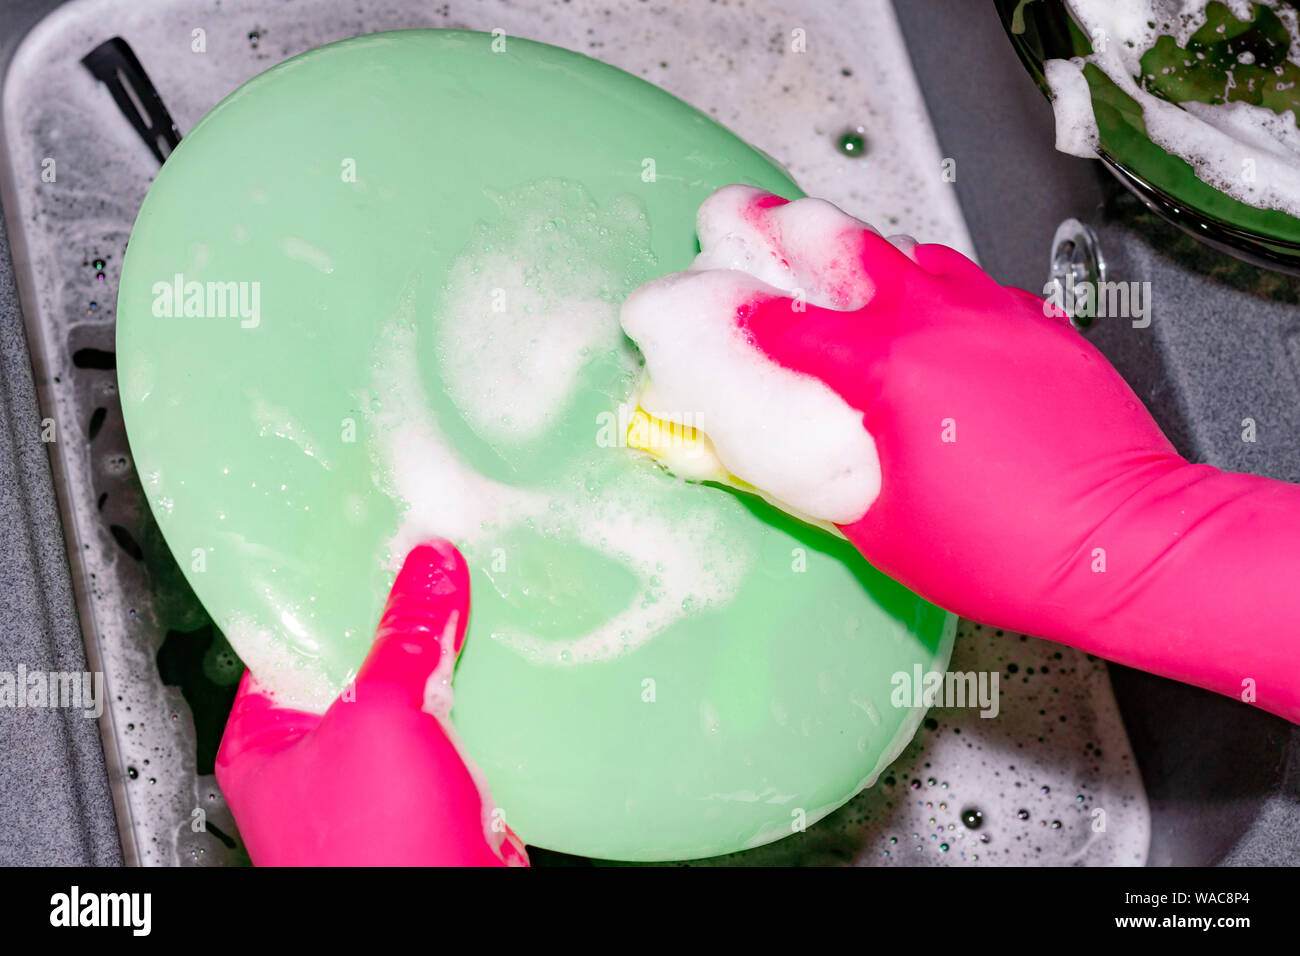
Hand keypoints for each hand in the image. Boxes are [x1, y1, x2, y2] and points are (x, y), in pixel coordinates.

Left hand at [215, 540, 528, 865]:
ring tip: (474, 598)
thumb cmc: (375, 858)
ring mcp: (384, 781)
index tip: (376, 539)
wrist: (454, 929)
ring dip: (448, 661)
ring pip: (418, 697)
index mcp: (270, 738)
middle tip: (436, 563)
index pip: (293, 635)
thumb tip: (428, 569)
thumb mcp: (381, 717)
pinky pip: (459, 730)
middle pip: (363, 662)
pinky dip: (482, 701)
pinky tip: (503, 665)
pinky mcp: (440, 796)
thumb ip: (404, 635)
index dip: (334, 583)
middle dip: (404, 619)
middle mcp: (321, 760)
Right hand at [623, 185, 1299, 720]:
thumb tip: (771, 459)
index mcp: (885, 369)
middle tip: (751, 218)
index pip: (786, 324)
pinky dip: (932, 286)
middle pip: (847, 248)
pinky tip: (928, 309)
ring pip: (912, 256)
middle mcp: (935, 321)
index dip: (733, 312)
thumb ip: (820, 479)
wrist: (1123, 540)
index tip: (696, 300)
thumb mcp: (879, 529)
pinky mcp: (1035, 324)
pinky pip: (968, 283)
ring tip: (840, 261)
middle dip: (790, 231)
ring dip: (868, 257)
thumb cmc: (1001, 551)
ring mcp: (992, 314)